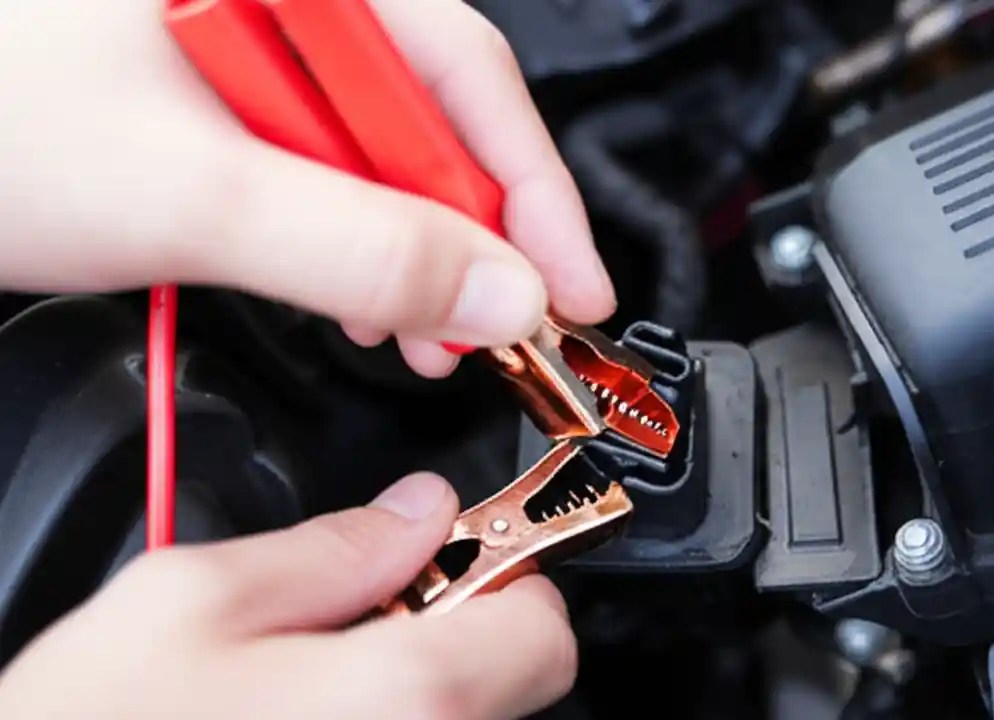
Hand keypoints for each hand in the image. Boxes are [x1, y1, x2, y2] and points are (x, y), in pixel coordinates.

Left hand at [0, 0, 614, 376]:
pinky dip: (356, 254)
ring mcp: (254, 69)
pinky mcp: (225, 125)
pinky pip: (325, 186)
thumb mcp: (195, 195)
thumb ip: (363, 246)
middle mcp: (286, 11)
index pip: (465, 73)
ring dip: (419, 258)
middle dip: (477, 237)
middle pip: (431, 121)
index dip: (533, 188)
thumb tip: (499, 289)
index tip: (571, 284)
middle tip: (505, 326)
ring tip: (429, 335)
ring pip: (382, 163)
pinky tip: (361, 303)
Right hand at [0, 474, 576, 718]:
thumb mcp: (191, 602)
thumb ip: (333, 545)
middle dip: (461, 628)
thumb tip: (420, 511)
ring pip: (466, 719)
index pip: (545, 629)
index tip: (454, 557)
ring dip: (416, 684)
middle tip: (367, 613)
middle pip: (515, 682)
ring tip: (312, 680)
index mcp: (404, 701)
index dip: (504, 576)